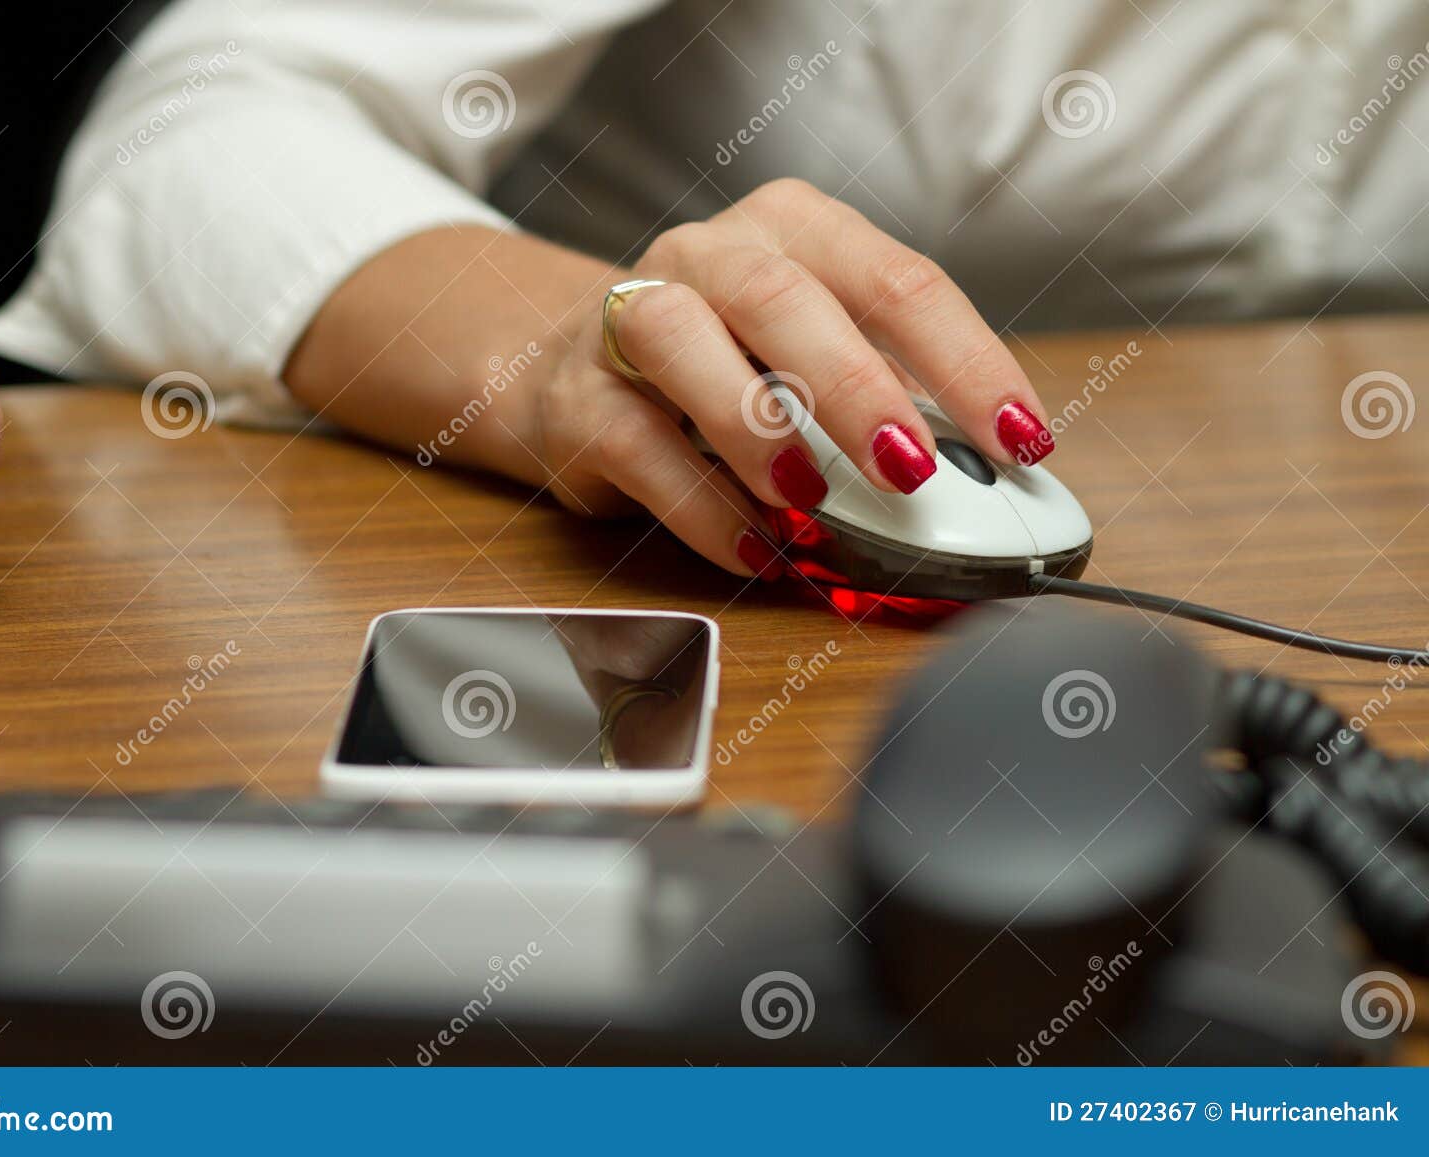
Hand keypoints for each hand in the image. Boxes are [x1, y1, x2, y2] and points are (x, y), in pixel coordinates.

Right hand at [532, 178, 1054, 579]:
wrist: (568, 368)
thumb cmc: (723, 362)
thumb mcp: (814, 356)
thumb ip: (888, 397)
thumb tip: (982, 476)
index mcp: (794, 231)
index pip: (896, 280)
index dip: (966, 360)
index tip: (1019, 438)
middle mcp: (710, 255)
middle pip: (783, 301)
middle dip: (857, 388)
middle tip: (912, 469)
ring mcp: (630, 316)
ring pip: (684, 342)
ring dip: (756, 426)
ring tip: (809, 499)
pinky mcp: (577, 398)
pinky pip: (636, 444)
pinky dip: (700, 504)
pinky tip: (752, 548)